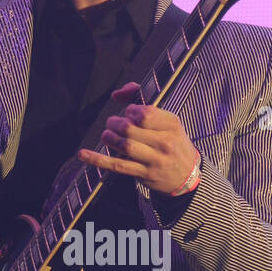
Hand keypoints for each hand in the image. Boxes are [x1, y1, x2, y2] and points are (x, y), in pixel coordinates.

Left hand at [79, 82, 198, 195]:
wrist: (188, 176)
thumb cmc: (173, 142)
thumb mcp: (167, 121)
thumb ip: (142, 101)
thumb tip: (116, 94)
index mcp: (172, 124)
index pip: (144, 113)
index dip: (130, 111)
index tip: (129, 114)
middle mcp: (165, 142)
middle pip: (130, 128)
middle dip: (115, 123)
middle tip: (112, 124)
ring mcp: (155, 160)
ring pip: (124, 145)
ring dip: (109, 138)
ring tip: (107, 136)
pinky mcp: (144, 175)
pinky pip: (117, 165)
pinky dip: (97, 159)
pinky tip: (83, 154)